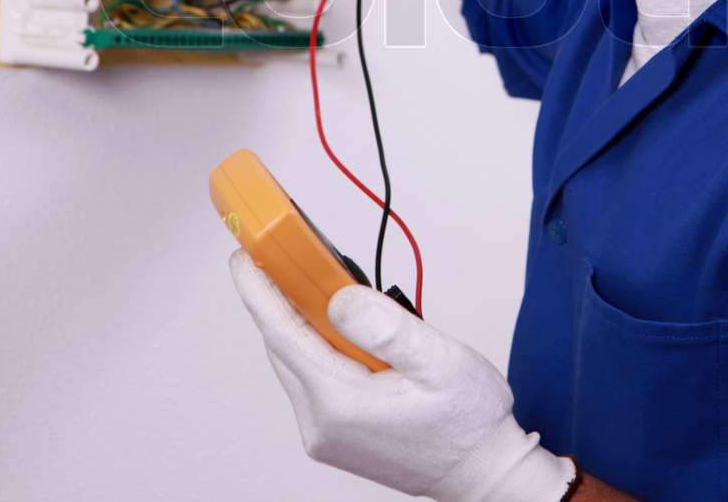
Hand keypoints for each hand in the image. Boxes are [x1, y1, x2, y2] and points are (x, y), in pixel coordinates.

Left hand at [229, 250, 574, 500]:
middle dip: (281, 297)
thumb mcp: (440, 360)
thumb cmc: (468, 420)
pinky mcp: (334, 435)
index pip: (283, 333)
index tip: (245, 254)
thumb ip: (386, 327)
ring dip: (304, 322)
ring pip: (297, 362)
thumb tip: (339, 298)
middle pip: (284, 346)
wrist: (482, 472)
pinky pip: (311, 379)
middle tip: (288, 255)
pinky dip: (318, 347)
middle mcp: (321, 423)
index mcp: (340, 403)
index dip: (259, 289)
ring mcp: (324, 433)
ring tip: (325, 286)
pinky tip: (345, 331)